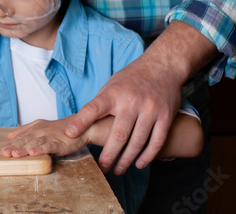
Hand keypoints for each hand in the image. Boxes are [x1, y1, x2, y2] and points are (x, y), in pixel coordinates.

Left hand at [2, 116, 89, 157]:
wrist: (79, 127)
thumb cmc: (59, 129)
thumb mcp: (40, 126)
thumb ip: (25, 130)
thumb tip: (9, 135)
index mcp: (35, 128)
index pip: (21, 136)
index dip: (12, 143)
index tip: (3, 150)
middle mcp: (40, 131)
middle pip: (25, 140)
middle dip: (14, 147)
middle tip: (5, 153)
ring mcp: (49, 137)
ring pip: (34, 143)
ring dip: (24, 149)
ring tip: (15, 154)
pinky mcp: (58, 143)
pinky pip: (48, 146)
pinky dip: (40, 150)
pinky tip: (33, 153)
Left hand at [63, 57, 182, 174]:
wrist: (162, 66)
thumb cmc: (132, 78)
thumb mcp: (112, 85)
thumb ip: (101, 104)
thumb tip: (83, 124)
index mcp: (114, 93)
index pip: (93, 108)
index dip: (81, 122)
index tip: (70, 134)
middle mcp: (132, 102)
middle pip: (118, 134)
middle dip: (108, 155)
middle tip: (102, 168)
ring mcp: (150, 109)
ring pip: (137, 142)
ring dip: (127, 160)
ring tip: (118, 169)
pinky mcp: (165, 116)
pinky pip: (156, 142)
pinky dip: (147, 156)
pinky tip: (139, 164)